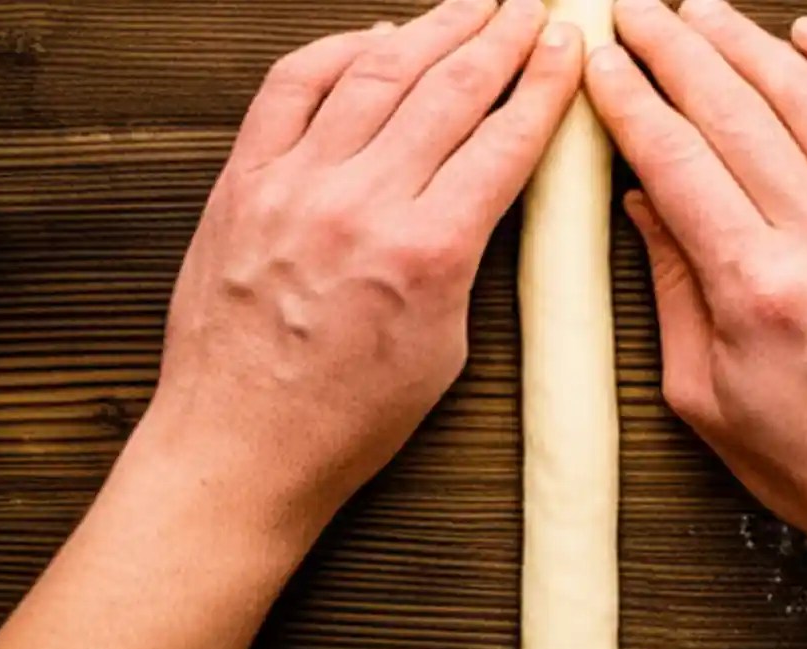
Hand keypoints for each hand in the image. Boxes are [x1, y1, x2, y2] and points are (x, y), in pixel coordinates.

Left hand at [149, 0, 581, 525]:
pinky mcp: (243, 183)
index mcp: (427, 253)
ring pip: (375, 72)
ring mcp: (294, 186)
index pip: (503, 139)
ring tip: (470, 2)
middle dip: (499, 37)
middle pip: (448, 89)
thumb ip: (466, 255)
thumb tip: (479, 188)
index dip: (544, 83)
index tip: (565, 46)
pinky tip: (375, 39)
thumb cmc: (346, 418)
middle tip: (527, 7)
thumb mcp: (446, 346)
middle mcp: (360, 205)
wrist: (240, 446)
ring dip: (432, 27)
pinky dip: (338, 51)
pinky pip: (291, 87)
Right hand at [586, 0, 806, 561]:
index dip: (629, 101)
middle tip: (634, 12)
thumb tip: (644, 202)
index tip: (599, 63)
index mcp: (755, 287)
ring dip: (744, 41)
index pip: (676, 160)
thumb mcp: (704, 395)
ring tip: (698, 8)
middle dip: (671, 49)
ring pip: (806, 96)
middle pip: (732, 111)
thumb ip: (672, 288)